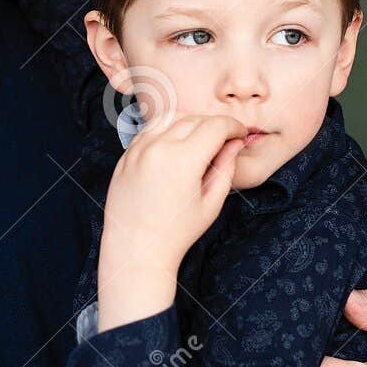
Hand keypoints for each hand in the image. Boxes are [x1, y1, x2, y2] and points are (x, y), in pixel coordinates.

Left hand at [97, 113, 246, 331]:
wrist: (136, 248)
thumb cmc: (177, 232)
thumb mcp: (211, 203)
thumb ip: (226, 168)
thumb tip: (235, 142)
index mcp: (183, 160)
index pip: (216, 126)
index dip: (234, 127)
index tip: (241, 135)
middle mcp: (158, 148)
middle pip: (195, 119)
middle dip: (215, 126)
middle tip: (225, 140)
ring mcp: (138, 150)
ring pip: (171, 118)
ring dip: (191, 123)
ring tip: (201, 141)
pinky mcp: (126, 156)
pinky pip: (150, 129)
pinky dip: (167, 129)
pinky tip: (176, 144)